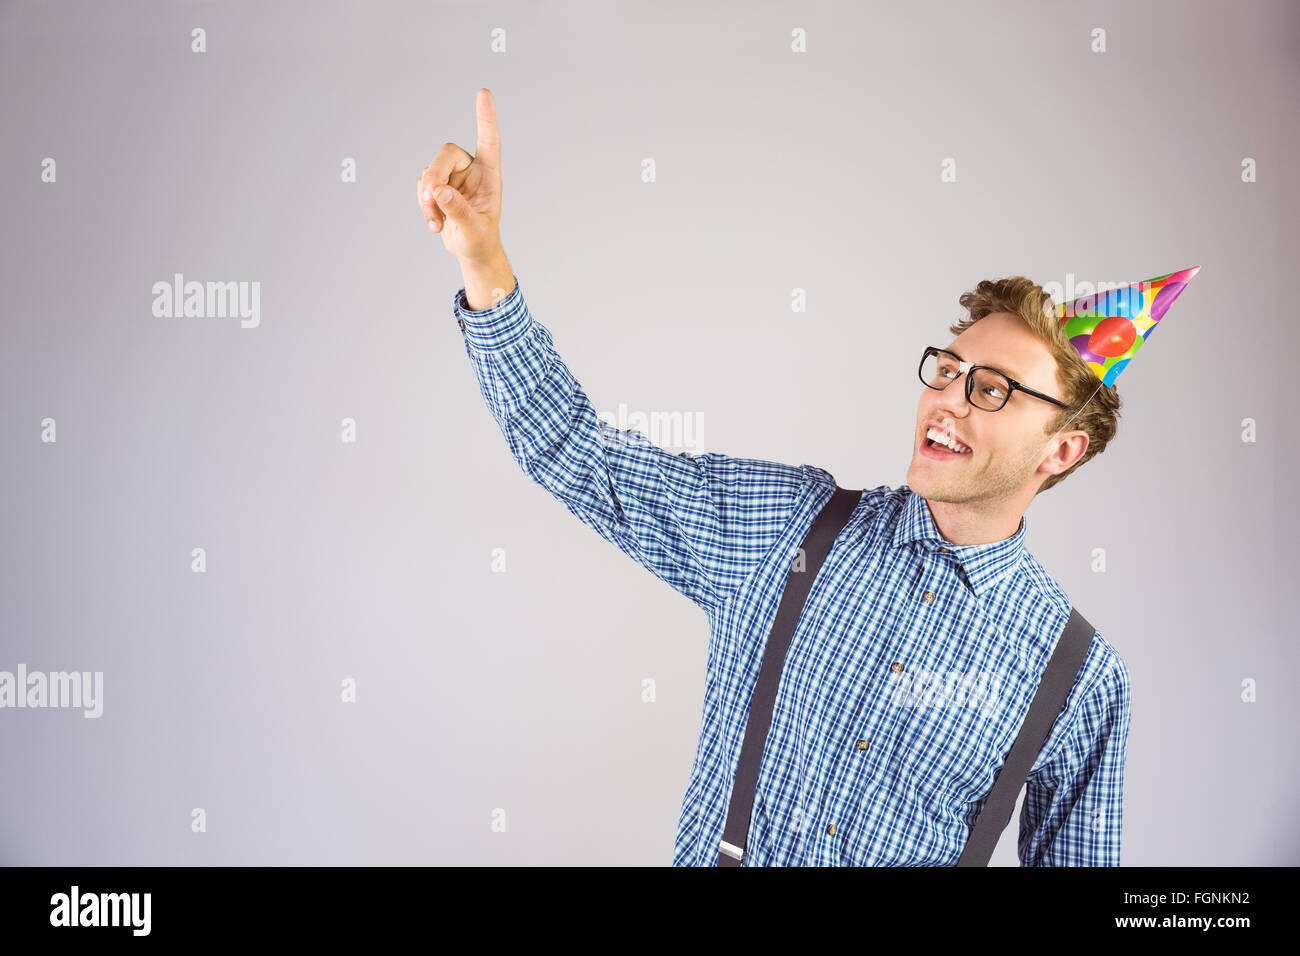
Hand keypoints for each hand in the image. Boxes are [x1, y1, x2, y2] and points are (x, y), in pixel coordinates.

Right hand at [416, 88, 502, 262]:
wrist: (471, 251)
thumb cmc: (481, 240)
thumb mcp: (474, 230)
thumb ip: (459, 211)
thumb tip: (440, 191)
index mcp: (490, 175)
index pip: (489, 140)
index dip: (485, 117)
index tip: (483, 93)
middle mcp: (471, 170)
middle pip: (446, 153)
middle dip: (434, 175)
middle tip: (430, 199)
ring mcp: (453, 177)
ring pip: (430, 171)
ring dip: (427, 198)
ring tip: (437, 224)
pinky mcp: (437, 186)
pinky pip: (422, 185)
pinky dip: (423, 204)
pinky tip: (434, 223)